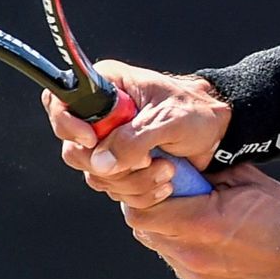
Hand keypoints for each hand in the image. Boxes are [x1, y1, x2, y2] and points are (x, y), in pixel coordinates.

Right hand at [43, 60, 231, 205]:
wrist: (220, 135)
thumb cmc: (197, 113)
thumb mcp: (169, 120)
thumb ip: (134, 139)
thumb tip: (101, 162)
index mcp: (106, 86)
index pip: (60, 103)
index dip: (68, 125)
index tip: (92, 141)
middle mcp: (100, 115)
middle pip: (74, 150)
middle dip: (113, 164)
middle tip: (148, 159)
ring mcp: (109, 144)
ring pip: (95, 175)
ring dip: (133, 181)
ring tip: (167, 169)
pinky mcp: (122, 167)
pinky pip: (114, 190)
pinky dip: (140, 192)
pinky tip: (165, 183)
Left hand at [122, 164, 279, 278]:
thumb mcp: (249, 181)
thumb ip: (208, 174)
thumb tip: (183, 166)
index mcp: (201, 222)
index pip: (141, 212)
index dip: (144, 195)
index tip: (160, 185)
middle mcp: (194, 256)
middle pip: (147, 233)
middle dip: (156, 213)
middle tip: (177, 201)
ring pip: (166, 253)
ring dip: (173, 236)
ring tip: (204, 224)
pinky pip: (187, 272)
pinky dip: (193, 257)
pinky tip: (219, 247)